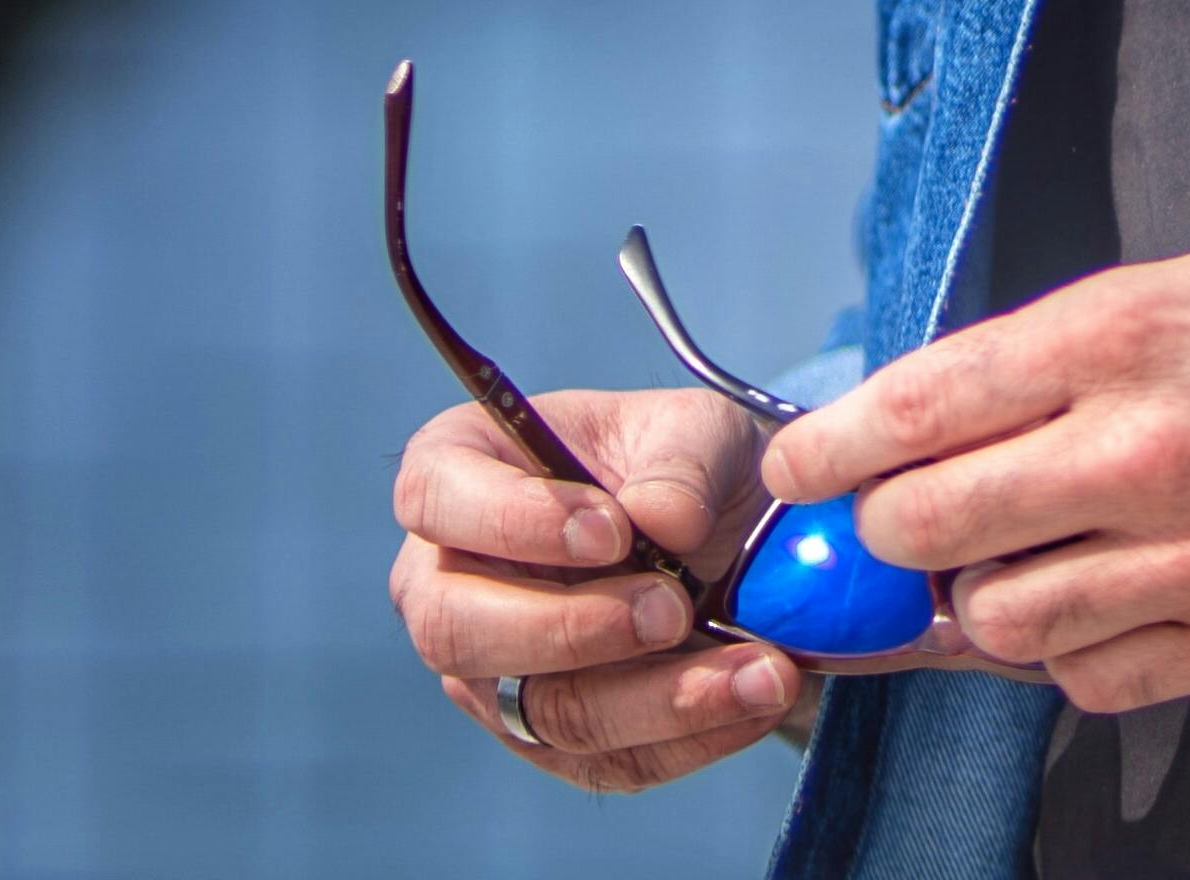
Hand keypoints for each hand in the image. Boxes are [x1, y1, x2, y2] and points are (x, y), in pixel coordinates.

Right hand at [388, 382, 984, 788]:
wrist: (730, 537)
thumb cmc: (681, 464)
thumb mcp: (696, 428)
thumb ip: (680, 463)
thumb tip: (664, 523)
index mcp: (457, 474)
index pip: (433, 496)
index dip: (513, 518)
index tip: (612, 530)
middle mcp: (447, 583)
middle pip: (456, 630)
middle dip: (572, 628)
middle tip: (672, 610)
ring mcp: (489, 673)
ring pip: (544, 711)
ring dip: (657, 700)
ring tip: (756, 672)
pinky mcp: (549, 741)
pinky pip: (606, 760)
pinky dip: (688, 737)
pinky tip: (752, 701)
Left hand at [759, 236, 1189, 713]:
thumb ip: (1059, 353)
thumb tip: (935, 419)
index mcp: (1118, 336)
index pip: (910, 410)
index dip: (825, 455)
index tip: (798, 476)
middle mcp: (1141, 448)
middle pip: (926, 532)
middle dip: (889, 541)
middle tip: (898, 534)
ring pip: (999, 624)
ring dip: (981, 607)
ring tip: (1011, 571)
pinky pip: (1093, 681)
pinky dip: (1073, 656)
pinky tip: (1102, 607)